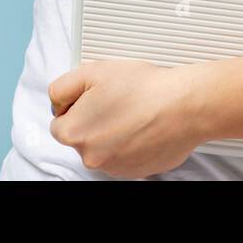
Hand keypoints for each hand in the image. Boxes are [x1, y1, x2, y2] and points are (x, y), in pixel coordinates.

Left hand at [49, 59, 207, 178]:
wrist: (184, 105)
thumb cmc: (143, 88)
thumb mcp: (93, 71)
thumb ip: (62, 87)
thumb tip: (57, 100)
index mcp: (75, 133)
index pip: (60, 123)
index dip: (75, 106)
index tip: (92, 97)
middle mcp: (92, 157)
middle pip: (82, 137)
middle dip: (94, 120)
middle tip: (116, 100)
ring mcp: (116, 168)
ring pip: (104, 148)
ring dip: (113, 133)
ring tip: (134, 111)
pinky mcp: (138, 171)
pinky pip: (126, 156)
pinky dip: (131, 143)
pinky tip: (144, 125)